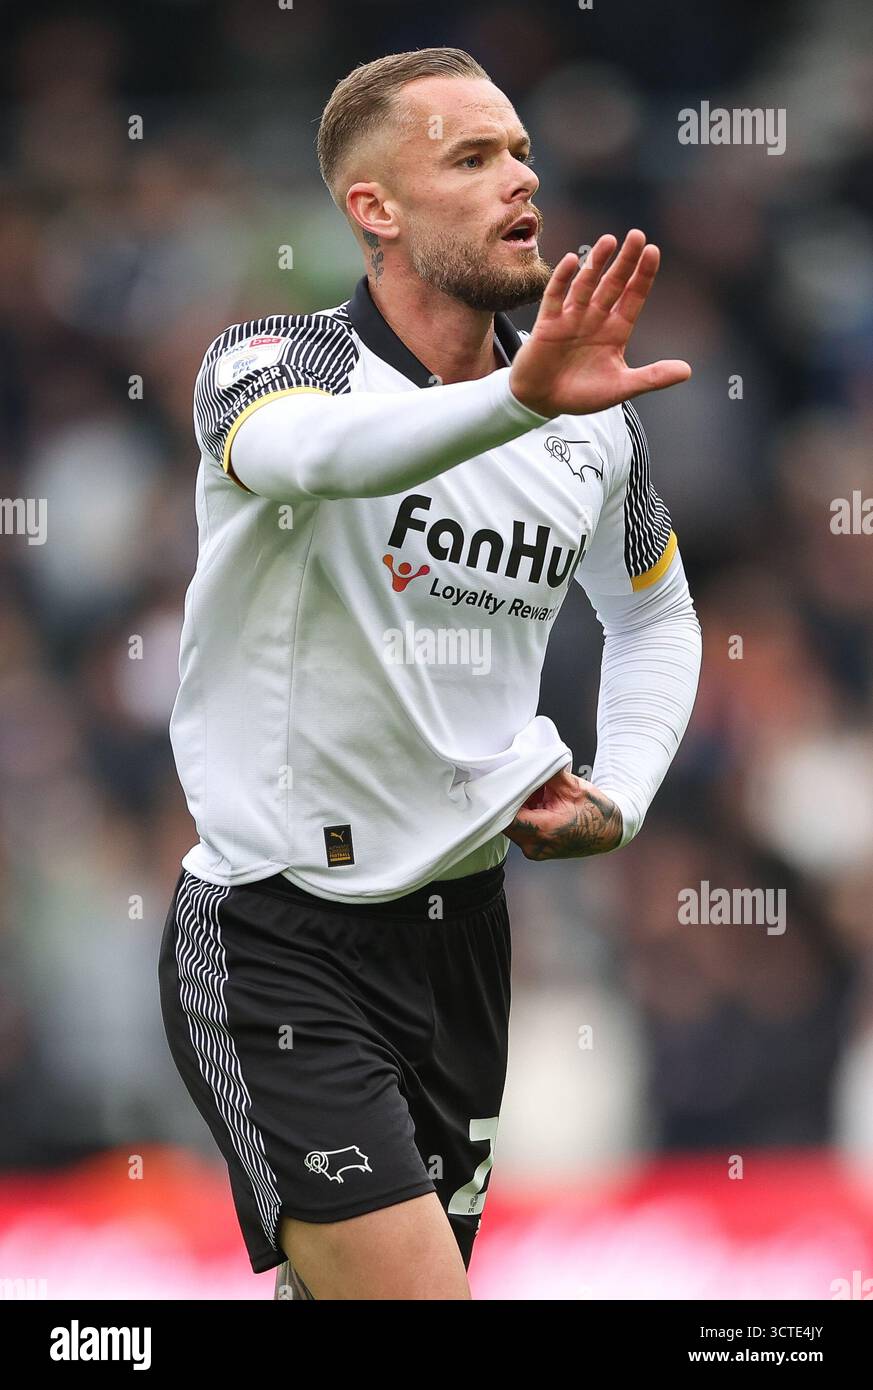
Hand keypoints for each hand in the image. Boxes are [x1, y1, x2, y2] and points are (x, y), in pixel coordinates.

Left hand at [502, 768, 622, 859]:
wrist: (609, 831)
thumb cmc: (595, 813)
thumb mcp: (571, 786)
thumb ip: (545, 774)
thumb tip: (527, 763)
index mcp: (544, 830)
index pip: (508, 815)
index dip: (504, 797)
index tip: (506, 782)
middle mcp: (535, 846)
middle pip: (507, 820)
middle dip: (512, 800)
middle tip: (521, 783)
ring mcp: (535, 851)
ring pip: (513, 826)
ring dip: (520, 808)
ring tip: (535, 794)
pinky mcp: (536, 850)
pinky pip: (521, 831)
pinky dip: (526, 816)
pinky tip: (538, 805)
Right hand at [508, 229, 690, 418]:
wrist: (542, 402)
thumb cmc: (581, 395)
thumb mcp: (621, 388)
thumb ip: (652, 377)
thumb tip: (687, 371)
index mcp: (615, 331)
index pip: (633, 297)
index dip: (643, 275)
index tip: (653, 251)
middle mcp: (595, 319)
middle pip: (613, 284)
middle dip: (625, 261)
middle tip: (637, 235)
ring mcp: (571, 319)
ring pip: (586, 285)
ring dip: (597, 263)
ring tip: (609, 241)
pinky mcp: (547, 325)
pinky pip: (555, 297)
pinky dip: (562, 280)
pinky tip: (572, 262)